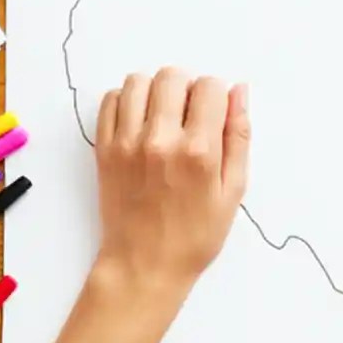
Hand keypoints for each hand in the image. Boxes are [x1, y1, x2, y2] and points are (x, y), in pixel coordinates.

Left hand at [94, 68, 250, 290]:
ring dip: (155, 91)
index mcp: (199, 151)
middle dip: (187, 88)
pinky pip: (110, 101)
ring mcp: (127, 142)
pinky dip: (126, 102)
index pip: (210, 87)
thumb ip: (238, 137)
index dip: (217, 96)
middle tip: (189, 116)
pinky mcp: (104, 149)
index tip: (214, 115)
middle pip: (172, 76)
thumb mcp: (233, 191)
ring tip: (163, 116)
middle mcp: (161, 140)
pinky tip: (140, 123)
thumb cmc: (195, 235)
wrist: (144, 266)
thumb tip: (239, 92)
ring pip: (138, 81)